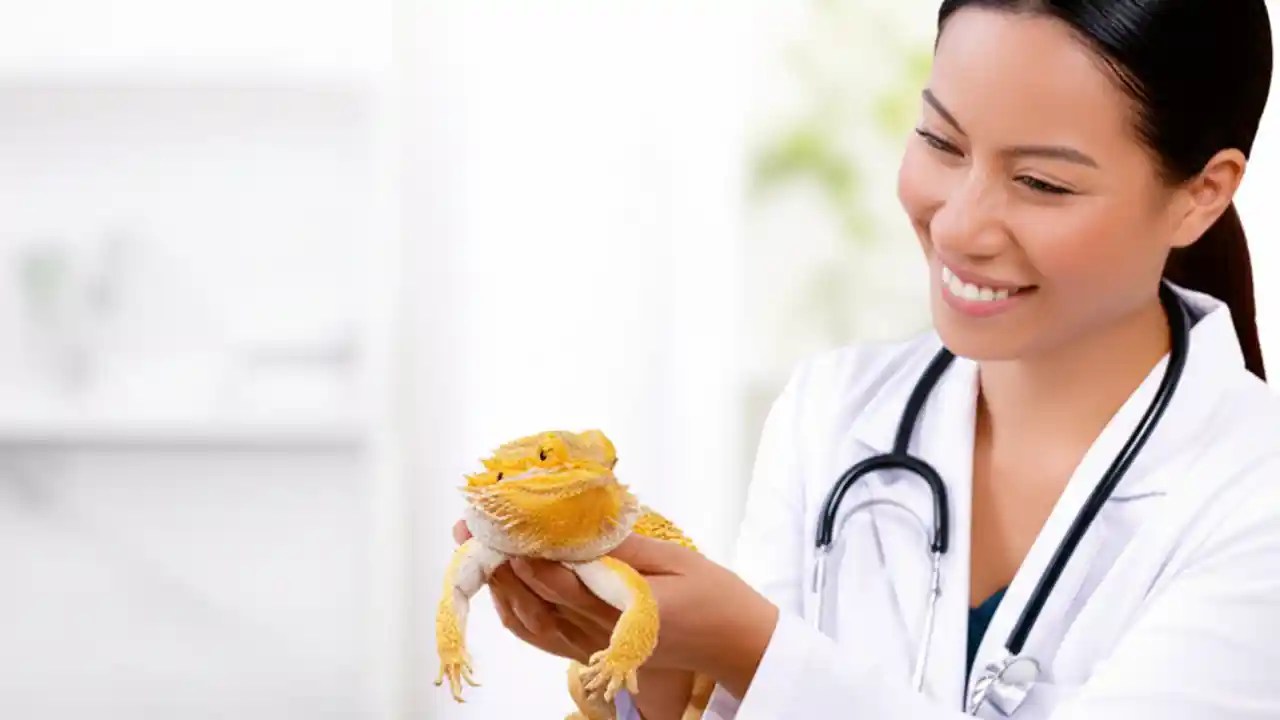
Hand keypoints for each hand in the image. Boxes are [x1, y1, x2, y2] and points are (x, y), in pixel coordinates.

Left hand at [452, 520, 777, 699]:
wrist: (733, 643)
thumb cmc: (713, 596)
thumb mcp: (677, 560)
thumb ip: (628, 547)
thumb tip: (584, 523)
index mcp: (624, 607)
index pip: (559, 579)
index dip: (523, 550)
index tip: (498, 522)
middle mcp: (600, 632)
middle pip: (535, 596)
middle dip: (498, 559)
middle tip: (468, 526)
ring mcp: (593, 646)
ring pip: (531, 619)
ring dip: (500, 585)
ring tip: (474, 551)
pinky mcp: (592, 651)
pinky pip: (542, 638)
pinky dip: (516, 614)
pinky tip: (501, 590)